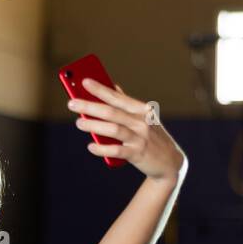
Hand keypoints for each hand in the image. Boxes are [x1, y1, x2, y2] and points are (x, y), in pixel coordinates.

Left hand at [68, 77, 187, 183]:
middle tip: (72, 103)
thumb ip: (127, 104)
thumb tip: (112, 87)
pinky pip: (116, 151)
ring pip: (113, 129)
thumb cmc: (151, 136)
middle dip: (90, 106)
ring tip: (79, 122)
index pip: (117, 97)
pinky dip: (102, 149)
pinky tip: (91, 146)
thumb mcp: (144, 117)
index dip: (100, 89)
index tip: (84, 81)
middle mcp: (141, 122)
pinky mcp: (137, 154)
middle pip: (112, 112)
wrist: (170, 162)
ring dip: (94, 125)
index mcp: (141, 109)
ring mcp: (140, 138)